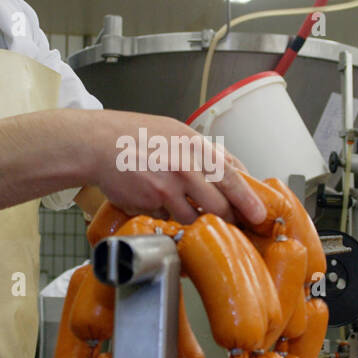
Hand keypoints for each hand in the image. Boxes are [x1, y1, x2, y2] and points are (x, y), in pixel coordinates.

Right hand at [88, 111, 263, 225]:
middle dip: (230, 219)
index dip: (249, 200)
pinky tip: (160, 205)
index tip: (259, 215)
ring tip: (191, 212)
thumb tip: (232, 170)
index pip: (234, 178)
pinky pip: (170, 221)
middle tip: (235, 225)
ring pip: (196, 219)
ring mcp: (167, 189)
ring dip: (199, 222)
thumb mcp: (177, 132)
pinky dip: (170, 218)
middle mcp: (185, 167)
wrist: (98, 144)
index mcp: (196, 146)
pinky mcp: (150, 206)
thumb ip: (203, 153)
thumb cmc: (136, 135)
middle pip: (221, 206)